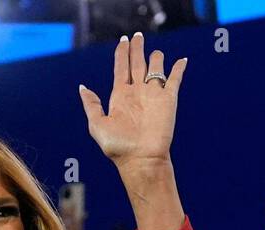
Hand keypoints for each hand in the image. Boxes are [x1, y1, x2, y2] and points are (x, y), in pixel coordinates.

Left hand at [78, 33, 185, 169]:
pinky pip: (174, 79)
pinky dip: (178, 68)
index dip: (121, 54)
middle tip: (136, 36)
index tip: (123, 41)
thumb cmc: (117, 147)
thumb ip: (91, 104)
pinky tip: (181, 60)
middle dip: (136, 48)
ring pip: (155, 68)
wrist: (140, 159)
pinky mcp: (168, 100)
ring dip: (155, 58)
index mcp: (119, 96)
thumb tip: (83, 86)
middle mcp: (136, 93)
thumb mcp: (97, 125)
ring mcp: (153, 95)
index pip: (121, 68)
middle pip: (137, 63)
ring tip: (155, 52)